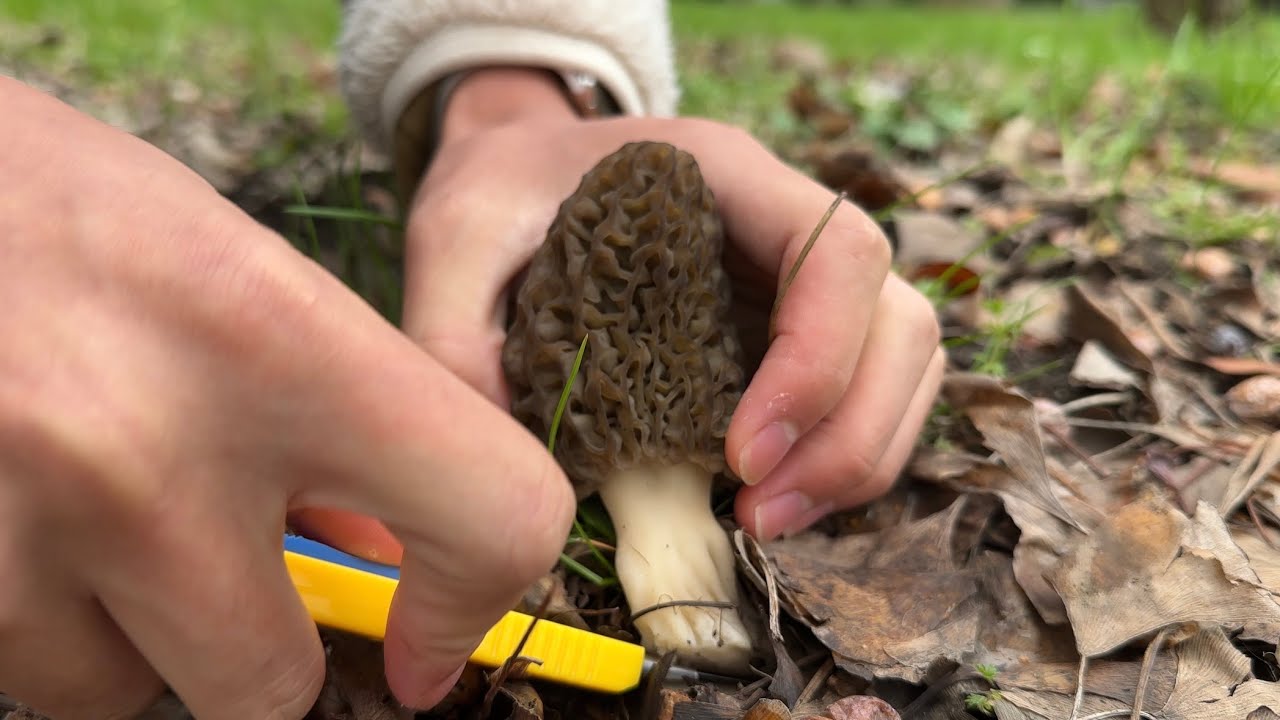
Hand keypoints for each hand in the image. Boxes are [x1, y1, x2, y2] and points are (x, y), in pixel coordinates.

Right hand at [0, 76, 574, 717]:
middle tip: (223, 567)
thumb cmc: (59, 211)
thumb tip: (384, 565)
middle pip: (270, 685)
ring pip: (124, 695)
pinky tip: (24, 512)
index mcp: (277, 335)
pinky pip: (31, 672)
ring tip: (90, 507)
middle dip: (260, 648)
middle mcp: (153, 446)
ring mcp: (23, 521)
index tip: (429, 641)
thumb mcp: (230, 272)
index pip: (487, 516)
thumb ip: (330, 421)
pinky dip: (42, 621)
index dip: (475, 600)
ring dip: (128, 635)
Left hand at [403, 69, 944, 542]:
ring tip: (763, 522)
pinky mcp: (795, 330)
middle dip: (848, 436)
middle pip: (898, 322)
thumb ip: (459, 336)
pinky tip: (769, 502)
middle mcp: (787, 224)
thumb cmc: (500, 193)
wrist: (518, 169)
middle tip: (757, 516)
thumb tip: (504, 472)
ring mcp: (802, 279)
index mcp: (727, 176)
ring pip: (907, 363)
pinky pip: (873, 393)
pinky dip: (844, 460)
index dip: (816, 361)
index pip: (837, 253)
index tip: (741, 455)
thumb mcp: (456, 239)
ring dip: (859, 458)